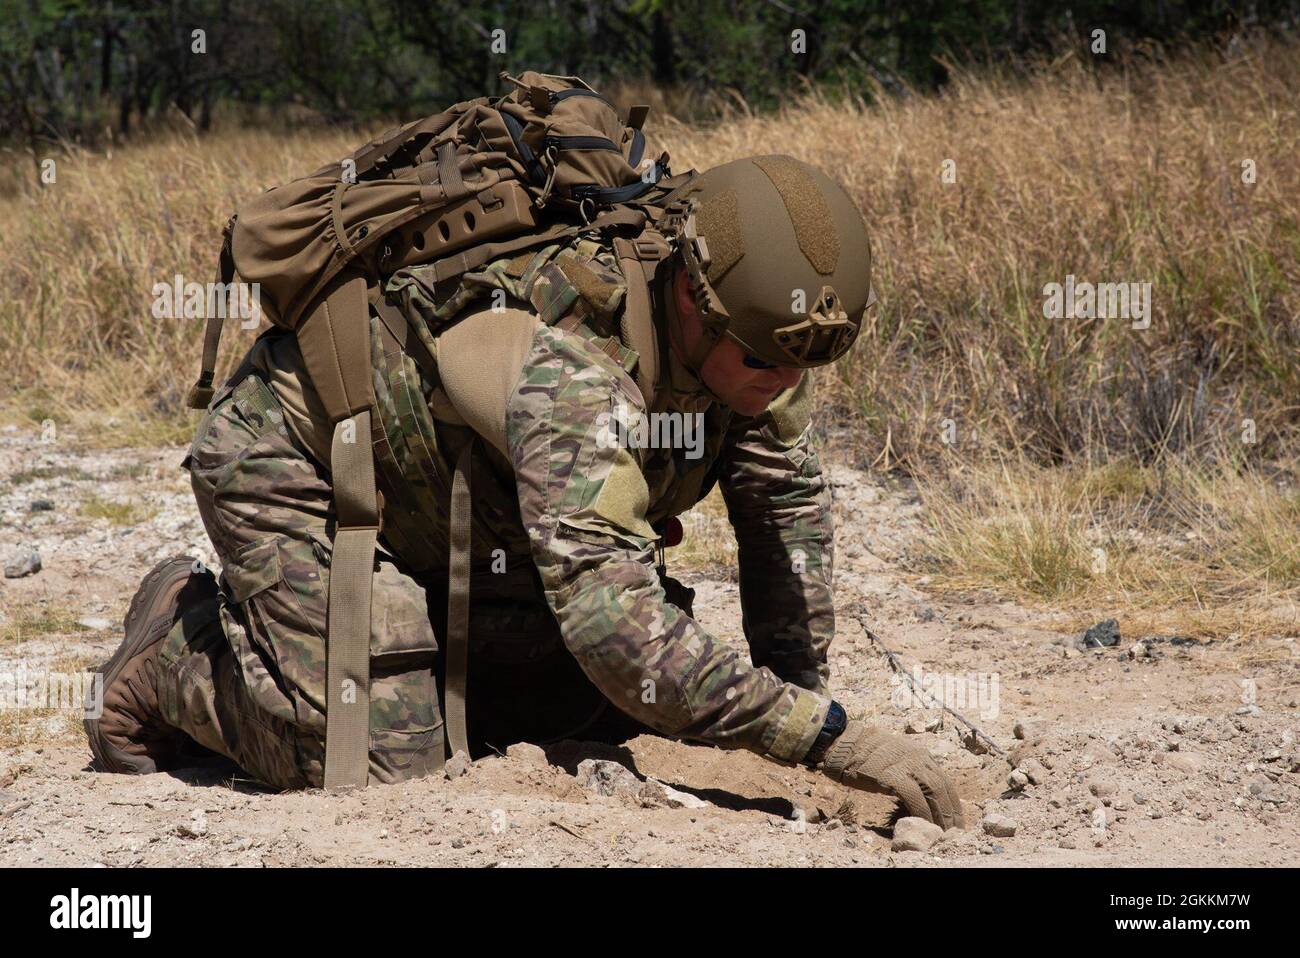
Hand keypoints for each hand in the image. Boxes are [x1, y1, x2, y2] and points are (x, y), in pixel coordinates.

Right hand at [817, 720, 964, 828]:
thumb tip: (919, 793)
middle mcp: (918, 758)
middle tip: (954, 830)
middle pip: (943, 787)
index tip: (955, 819)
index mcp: (920, 754)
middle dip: (951, 811)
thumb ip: (909, 770)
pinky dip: (922, 812)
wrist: (844, 744)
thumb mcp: (895, 757)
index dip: (952, 801)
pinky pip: (914, 797)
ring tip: (943, 832)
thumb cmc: (865, 754)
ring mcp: (906, 765)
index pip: (944, 780)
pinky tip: (924, 824)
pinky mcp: (893, 775)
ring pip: (934, 792)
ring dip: (940, 814)